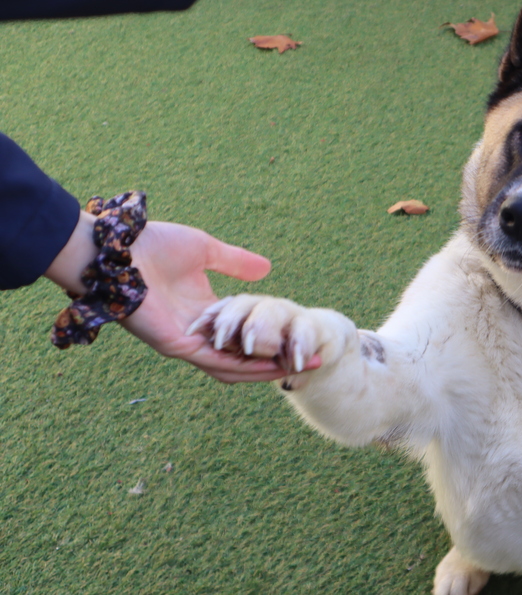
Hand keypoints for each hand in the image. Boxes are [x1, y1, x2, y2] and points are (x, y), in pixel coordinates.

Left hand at [121, 221, 320, 381]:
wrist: (116, 250)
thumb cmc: (152, 245)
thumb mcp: (206, 250)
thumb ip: (235, 262)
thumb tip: (266, 270)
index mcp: (203, 310)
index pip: (243, 332)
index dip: (272, 336)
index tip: (302, 336)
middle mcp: (197, 332)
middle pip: (242, 356)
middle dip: (277, 360)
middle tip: (312, 359)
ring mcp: (186, 342)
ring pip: (232, 366)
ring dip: (266, 369)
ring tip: (300, 367)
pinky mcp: (177, 345)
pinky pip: (215, 363)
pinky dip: (245, 367)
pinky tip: (271, 366)